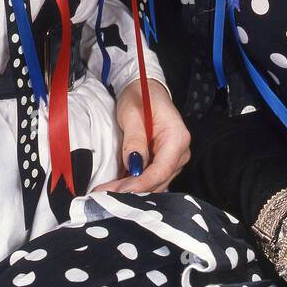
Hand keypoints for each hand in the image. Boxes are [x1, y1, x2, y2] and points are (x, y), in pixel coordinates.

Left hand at [94, 78, 191, 193]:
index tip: (118, 192)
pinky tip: (117, 187)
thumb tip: (134, 165)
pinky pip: (152, 179)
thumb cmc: (140, 97)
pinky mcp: (164, 162)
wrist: (145, 90)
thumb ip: (135, 139)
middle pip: (158, 181)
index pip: (161, 170)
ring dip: (132, 190)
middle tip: (105, 196)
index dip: (139, 185)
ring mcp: (174, 159)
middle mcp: (180, 152)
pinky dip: (135, 185)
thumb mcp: (132, 114)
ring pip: (155, 183)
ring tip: (108, 193)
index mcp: (177, 137)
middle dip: (132, 190)